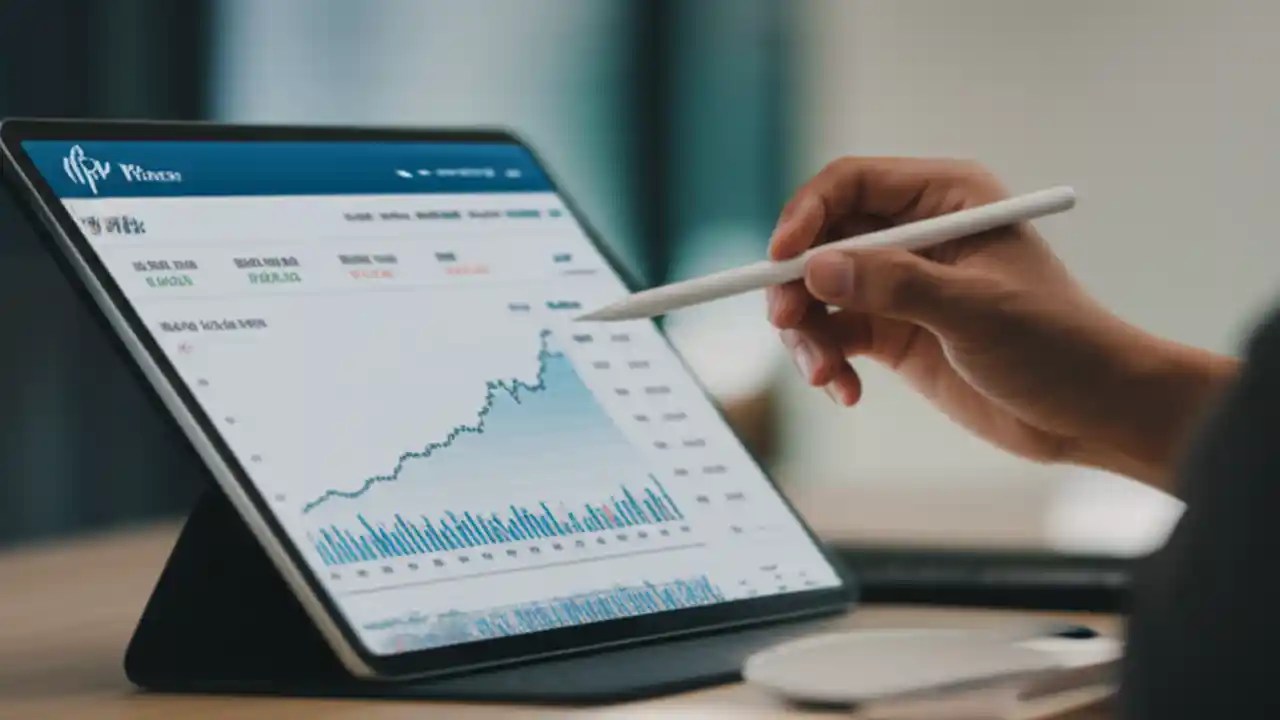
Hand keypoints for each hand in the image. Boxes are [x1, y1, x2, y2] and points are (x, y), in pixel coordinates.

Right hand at [767, 157, 1235, 489]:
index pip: (849, 184)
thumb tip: (817, 267)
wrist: (1088, 411)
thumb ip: (895, 285)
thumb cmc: (1055, 343)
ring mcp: (900, 284)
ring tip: (827, 375)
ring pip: (818, 292)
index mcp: (945, 198)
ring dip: (808, 334)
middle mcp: (915, 233)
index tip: (780, 258)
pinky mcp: (892, 331)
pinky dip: (827, 362)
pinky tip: (847, 391)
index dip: (806, 215)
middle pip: (820, 239)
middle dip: (797, 284)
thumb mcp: (975, 310)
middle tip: (787, 324)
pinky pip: (833, 335)